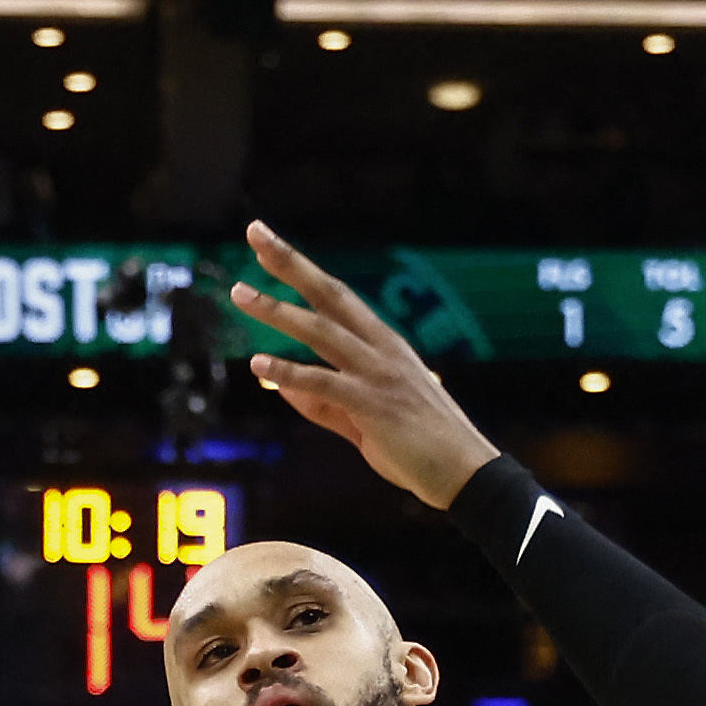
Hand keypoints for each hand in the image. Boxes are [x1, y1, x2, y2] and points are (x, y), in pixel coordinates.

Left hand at [230, 221, 497, 509]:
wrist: (464, 473)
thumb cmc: (420, 448)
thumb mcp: (365, 419)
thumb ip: (323, 403)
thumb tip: (281, 386)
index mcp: (382, 345)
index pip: (336, 297)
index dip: (301, 270)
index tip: (268, 245)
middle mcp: (380, 349)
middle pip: (328, 295)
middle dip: (290, 263)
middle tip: (254, 232)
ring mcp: (378, 374)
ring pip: (320, 331)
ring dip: (278, 311)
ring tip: (240, 293)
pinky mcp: (374, 405)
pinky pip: (325, 384)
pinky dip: (291, 372)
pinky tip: (259, 363)